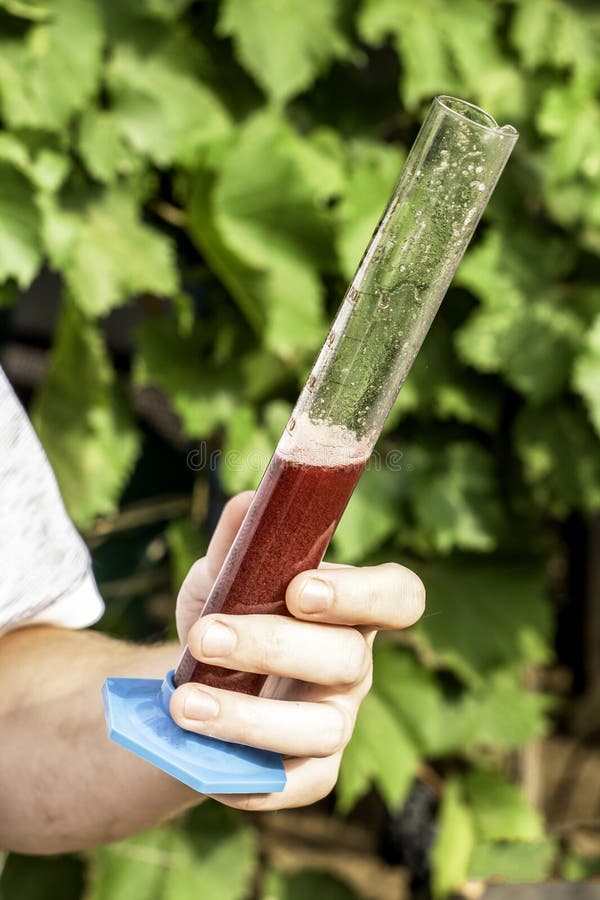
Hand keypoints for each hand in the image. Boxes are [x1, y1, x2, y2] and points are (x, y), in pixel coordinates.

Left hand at [171, 492, 424, 810]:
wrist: (200, 677)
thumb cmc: (229, 610)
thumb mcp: (225, 572)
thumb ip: (239, 540)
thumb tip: (247, 502)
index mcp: (351, 607)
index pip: (401, 596)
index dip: (362, 595)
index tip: (299, 589)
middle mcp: (356, 664)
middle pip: (348, 659)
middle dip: (274, 647)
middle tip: (206, 635)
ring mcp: (339, 720)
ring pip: (321, 729)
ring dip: (249, 717)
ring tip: (182, 703)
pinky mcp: (314, 772)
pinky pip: (297, 783)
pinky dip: (250, 774)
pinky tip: (200, 756)